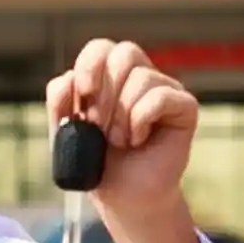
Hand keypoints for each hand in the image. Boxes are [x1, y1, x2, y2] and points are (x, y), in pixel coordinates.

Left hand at [46, 39, 199, 215]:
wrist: (121, 195)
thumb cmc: (94, 161)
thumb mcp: (64, 130)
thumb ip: (59, 102)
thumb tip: (69, 79)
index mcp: (109, 76)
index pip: (101, 47)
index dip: (90, 65)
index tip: (82, 94)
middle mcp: (139, 76)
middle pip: (125, 53)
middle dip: (104, 93)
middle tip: (96, 125)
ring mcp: (165, 89)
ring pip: (141, 77)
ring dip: (120, 114)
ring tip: (116, 140)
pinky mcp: (184, 107)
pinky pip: (159, 97)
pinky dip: (139, 121)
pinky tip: (137, 140)